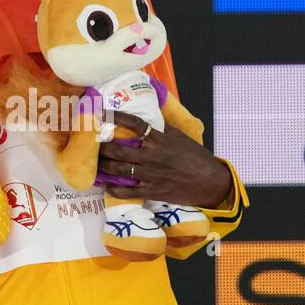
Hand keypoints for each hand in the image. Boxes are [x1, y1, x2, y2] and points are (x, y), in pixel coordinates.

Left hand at [97, 111, 233, 207]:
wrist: (211, 182)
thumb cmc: (197, 157)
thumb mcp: (180, 137)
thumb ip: (162, 129)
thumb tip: (147, 118)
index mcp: (160, 140)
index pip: (135, 125)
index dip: (117, 118)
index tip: (102, 113)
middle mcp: (153, 157)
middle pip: (120, 150)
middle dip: (103, 148)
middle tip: (93, 145)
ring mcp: (152, 175)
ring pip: (120, 170)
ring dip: (104, 167)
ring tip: (96, 164)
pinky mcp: (153, 191)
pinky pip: (129, 192)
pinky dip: (115, 189)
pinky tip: (106, 186)